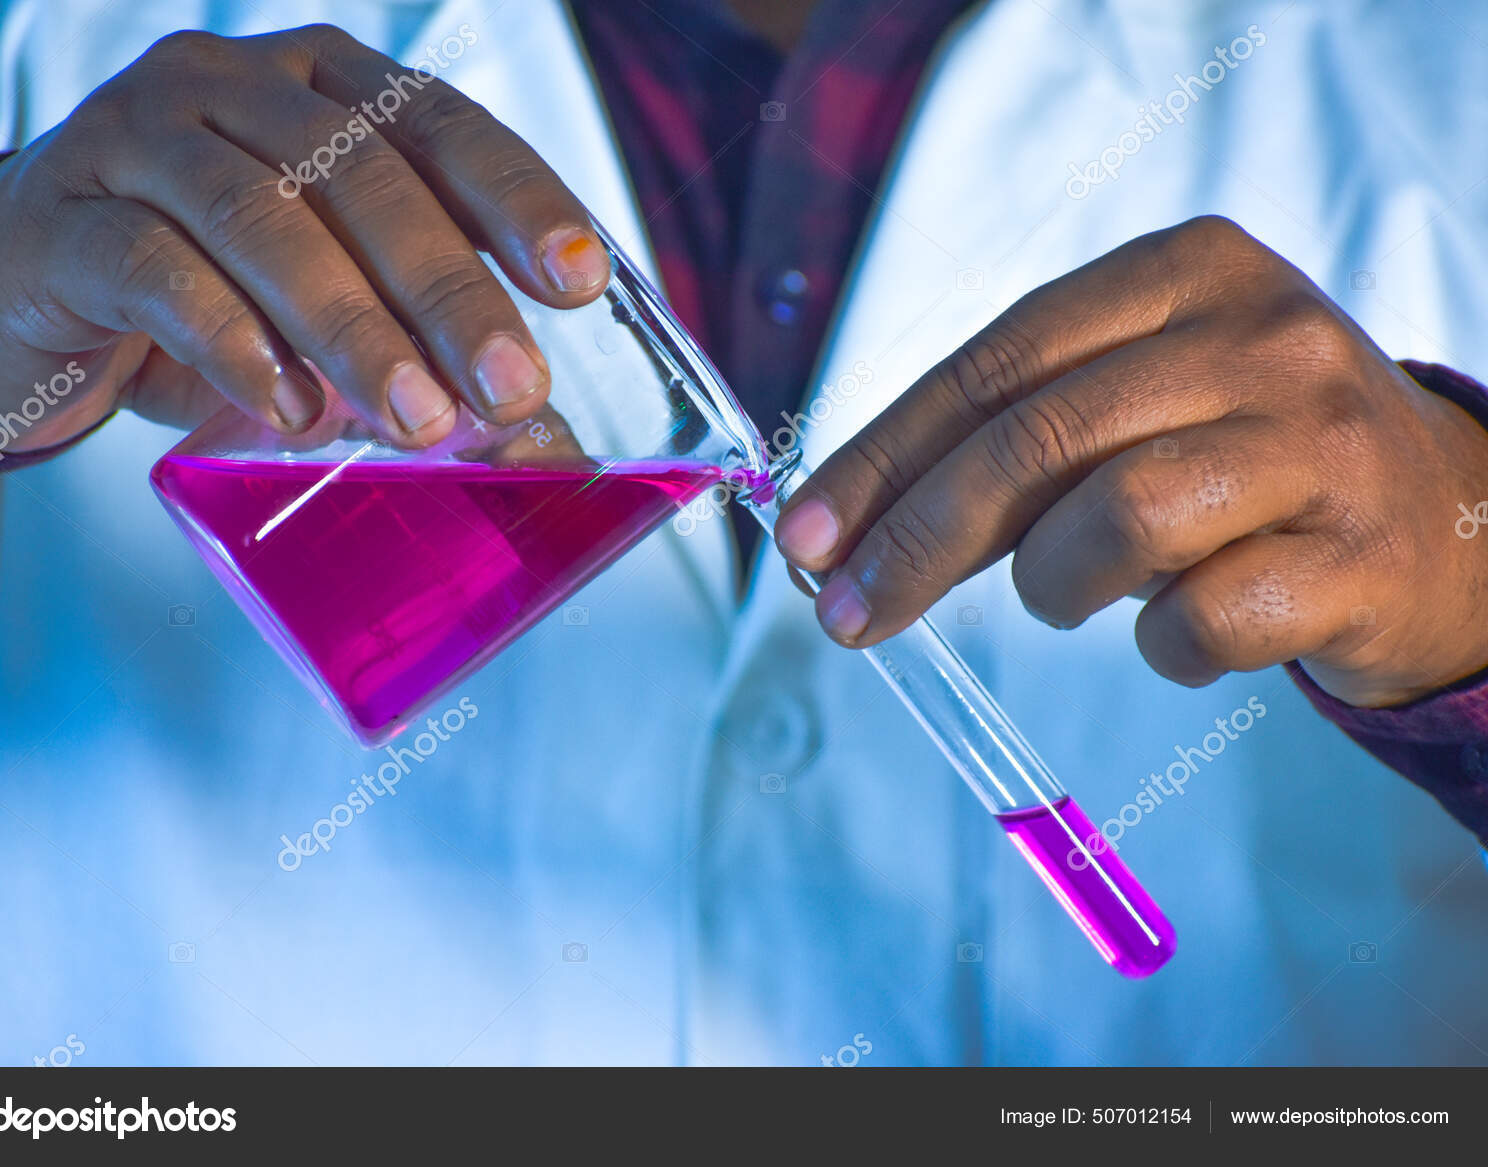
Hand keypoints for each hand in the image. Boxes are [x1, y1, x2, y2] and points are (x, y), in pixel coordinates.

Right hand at [0, 25, 610, 453]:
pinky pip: (151, 265)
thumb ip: (429, 359)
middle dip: (446, 288)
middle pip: (359, 173)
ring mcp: (138, 138)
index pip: (441, 124)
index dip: (517, 197)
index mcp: (326, 90)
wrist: (18, 292)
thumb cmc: (208, 294)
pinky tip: (286, 407)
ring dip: (348, 324)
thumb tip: (548, 449)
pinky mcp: (62, 218)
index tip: (579, 281)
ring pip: (259, 215)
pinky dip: (229, 339)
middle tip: (510, 386)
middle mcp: (236, 88)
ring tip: (415, 420)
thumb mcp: (326, 314)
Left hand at [774, 216, 1487, 707]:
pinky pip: (1201, 620)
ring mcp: (1320, 442)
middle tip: (848, 615)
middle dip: (917, 541)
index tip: (805, 538)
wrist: (1443, 517)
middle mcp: (1261, 336)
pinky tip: (1186, 627)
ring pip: (1117, 520)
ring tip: (1073, 592)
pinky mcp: (1360, 555)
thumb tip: (849, 528)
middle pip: (1036, 440)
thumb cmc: (1245, 458)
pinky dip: (1162, 646)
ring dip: (1057, 584)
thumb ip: (1018, 429)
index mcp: (1184, 271)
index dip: (882, 458)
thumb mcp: (1141, 394)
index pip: (993, 363)